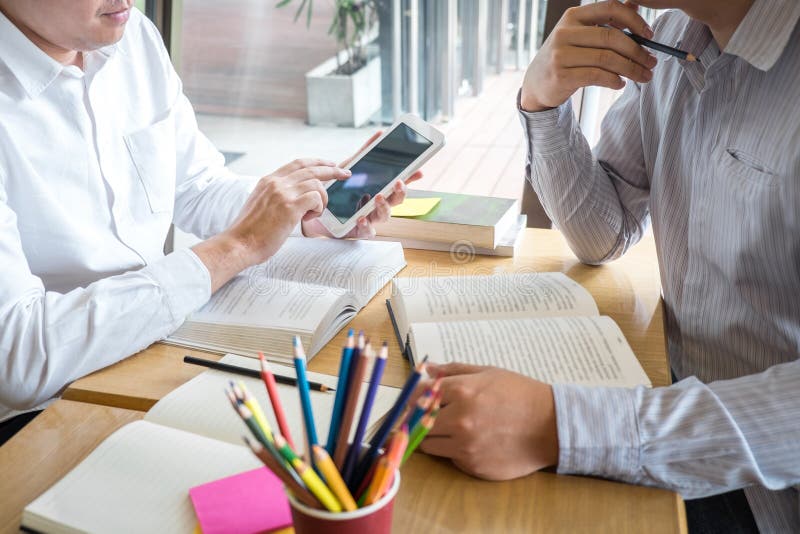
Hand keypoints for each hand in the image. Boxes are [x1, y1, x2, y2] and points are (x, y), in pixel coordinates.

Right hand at [192, 158, 349, 290]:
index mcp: (268, 180)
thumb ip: (276, 197)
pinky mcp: (289, 207)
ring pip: (316, 184)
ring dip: (322, 199)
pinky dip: (318, 208)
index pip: (298, 163)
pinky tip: (309, 218)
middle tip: (345, 173)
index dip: (317, 162)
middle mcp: (276, 183)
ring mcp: (283, 193)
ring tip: (313, 214)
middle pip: (311, 168)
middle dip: (332, 169)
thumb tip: (296, 200)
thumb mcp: (261, 205)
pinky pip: (316, 198)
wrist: (239, 244)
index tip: (330, 164)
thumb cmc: (250, 232)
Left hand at [301, 131, 423, 238]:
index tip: (419, 171)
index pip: (399, 184)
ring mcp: (370, 218)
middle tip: (398, 182)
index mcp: (379, 190)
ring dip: (384, 206)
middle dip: (400, 192)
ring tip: (378, 197)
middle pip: (396, 201)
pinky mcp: (357, 230)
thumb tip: (380, 134)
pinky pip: (367, 231)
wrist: (315, 206)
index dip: (410, 179)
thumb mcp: (349, 167)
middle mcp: (377, 205)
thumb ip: (365, 152)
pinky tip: (362, 218)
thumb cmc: (337, 188)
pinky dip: (366, 226)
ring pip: (385, 216)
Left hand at [416, 363, 558, 480]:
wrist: (551, 426)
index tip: (406, 402)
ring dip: (432, 437)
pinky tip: (471, 441)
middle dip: (415, 419)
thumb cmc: (520, 394)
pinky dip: (453, 451)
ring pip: (428, 445)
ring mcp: (465, 447)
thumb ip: (453, 371)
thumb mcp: (488, 373)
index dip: (408, 398)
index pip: (417, 395)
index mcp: (462, 392)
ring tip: (449, 428)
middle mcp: (459, 421)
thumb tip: (425, 369)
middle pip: (416, 423)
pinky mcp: (473, 466)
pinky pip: (450, 459)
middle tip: (421, 417)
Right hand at [520, 0, 656, 111]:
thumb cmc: (564, 57)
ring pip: (606, 59)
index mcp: (572, 16)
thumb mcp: (580, 34)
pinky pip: (596, 76)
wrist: (536, 83)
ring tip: (643, 76)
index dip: (635, 20)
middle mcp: (564, 32)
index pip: (611, 8)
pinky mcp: (561, 75)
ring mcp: (561, 54)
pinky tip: (620, 84)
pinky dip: (614, 81)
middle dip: (637, 52)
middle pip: (611, 37)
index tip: (650, 36)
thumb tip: (635, 4)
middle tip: (651, 62)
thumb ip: (605, 20)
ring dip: (631, 69)